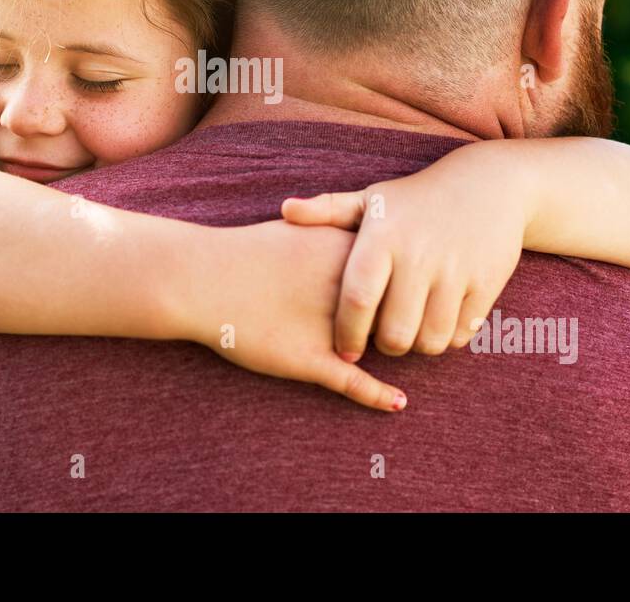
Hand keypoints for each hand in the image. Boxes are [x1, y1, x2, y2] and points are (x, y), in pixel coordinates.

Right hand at [180, 221, 409, 412]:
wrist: (202, 278)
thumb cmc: (248, 251)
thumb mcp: (302, 228)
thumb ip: (337, 229)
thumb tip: (368, 235)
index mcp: (346, 258)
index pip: (402, 271)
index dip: (416, 281)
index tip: (427, 284)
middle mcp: (346, 294)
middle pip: (402, 309)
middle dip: (415, 316)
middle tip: (427, 323)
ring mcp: (330, 330)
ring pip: (384, 346)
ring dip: (403, 352)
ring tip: (423, 355)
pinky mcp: (310, 361)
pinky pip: (354, 383)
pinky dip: (378, 395)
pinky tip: (397, 402)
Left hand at [281, 143, 525, 360]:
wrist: (489, 185)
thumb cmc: (416, 198)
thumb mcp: (372, 198)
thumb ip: (327, 210)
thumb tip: (284, 211)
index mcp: (383, 238)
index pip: (357, 301)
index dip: (347, 334)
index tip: (345, 351)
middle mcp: (418, 256)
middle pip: (394, 333)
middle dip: (384, 347)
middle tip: (382, 340)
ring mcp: (455, 271)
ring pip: (429, 341)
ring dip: (417, 346)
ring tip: (410, 332)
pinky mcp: (486, 283)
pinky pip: (460, 334)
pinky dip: (447, 338)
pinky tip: (438, 321)